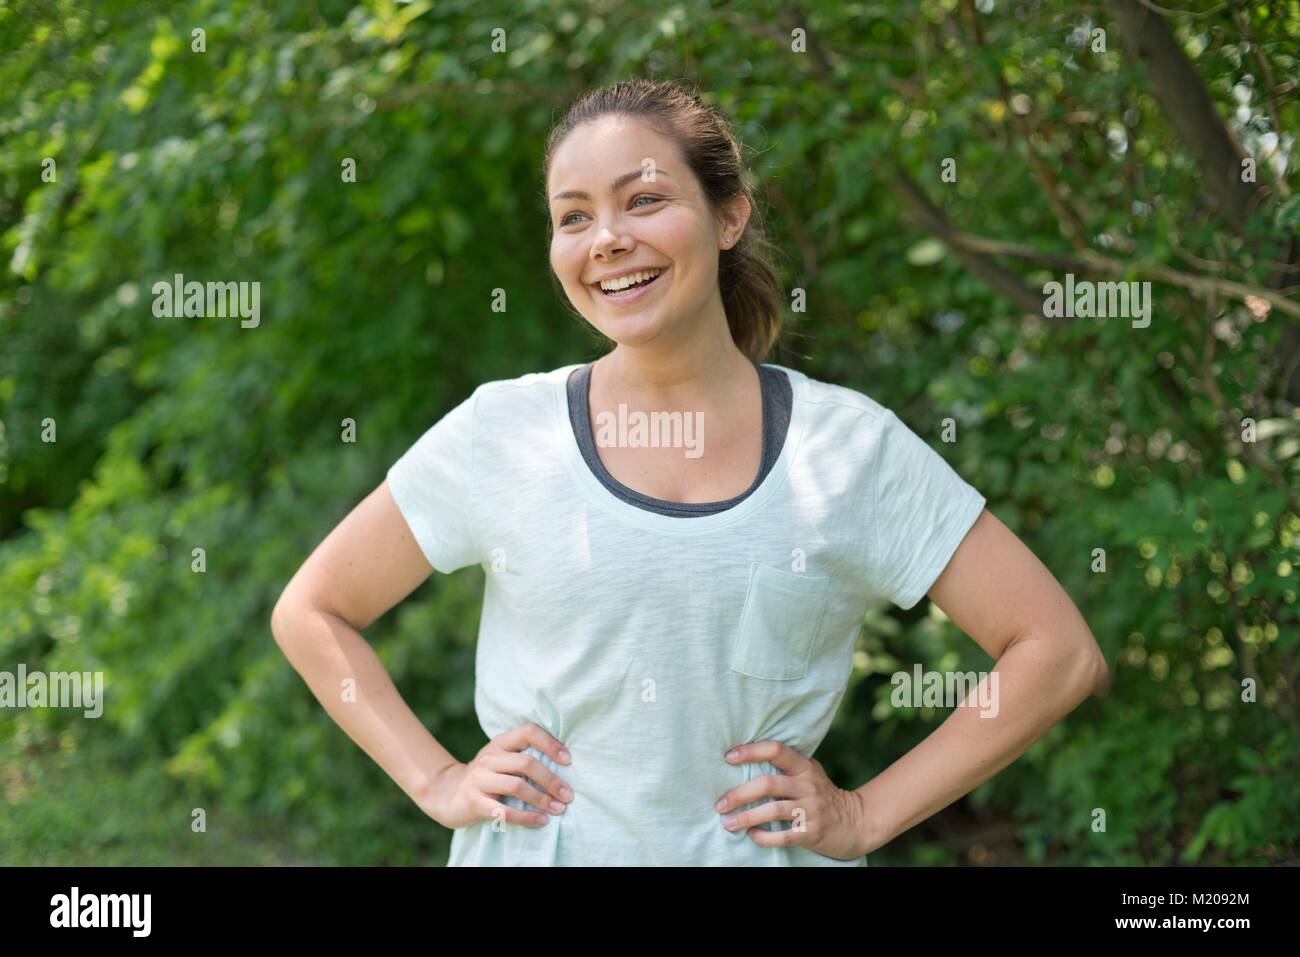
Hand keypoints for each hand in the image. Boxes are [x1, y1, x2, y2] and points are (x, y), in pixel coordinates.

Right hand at [420, 723, 573, 829]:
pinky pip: (504, 811)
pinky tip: (541, 820)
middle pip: (526, 763)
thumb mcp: (501, 758)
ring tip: (559, 809)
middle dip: (551, 780)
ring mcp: (480, 780)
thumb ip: (523, 756)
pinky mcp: (474, 802)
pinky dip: (526, 817)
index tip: (568, 760)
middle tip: (568, 794)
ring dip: (542, 799)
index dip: (550, 743)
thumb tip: (565, 763)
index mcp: (500, 743)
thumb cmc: (486, 775)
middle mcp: (489, 758)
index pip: (528, 732)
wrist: (446, 793)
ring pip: (517, 786)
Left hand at [715, 740, 870, 860]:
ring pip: (773, 811)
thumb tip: (744, 760)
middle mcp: (808, 785)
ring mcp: (812, 809)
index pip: (777, 750)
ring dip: (746, 817)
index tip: (728, 757)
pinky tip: (752, 835)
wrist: (856, 822)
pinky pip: (784, 836)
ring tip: (728, 823)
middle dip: (739, 794)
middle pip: (768, 783)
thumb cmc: (822, 795)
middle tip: (720, 803)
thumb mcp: (809, 774)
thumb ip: (785, 767)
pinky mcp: (813, 832)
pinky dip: (765, 836)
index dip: (751, 751)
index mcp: (805, 767)